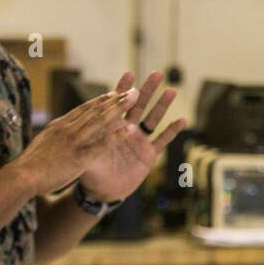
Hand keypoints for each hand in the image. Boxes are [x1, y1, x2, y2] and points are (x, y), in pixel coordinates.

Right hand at [15, 88, 138, 194]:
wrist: (22, 176)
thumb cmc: (29, 165)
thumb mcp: (41, 144)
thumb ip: (52, 138)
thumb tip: (54, 133)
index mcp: (59, 126)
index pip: (83, 109)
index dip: (100, 101)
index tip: (113, 94)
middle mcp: (68, 129)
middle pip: (95, 110)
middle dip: (115, 100)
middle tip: (132, 90)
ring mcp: (74, 141)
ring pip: (100, 121)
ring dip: (119, 109)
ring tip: (134, 99)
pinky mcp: (80, 156)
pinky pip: (102, 144)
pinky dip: (117, 135)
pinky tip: (130, 129)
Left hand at [78, 69, 187, 203]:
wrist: (102, 192)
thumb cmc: (91, 172)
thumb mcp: (86, 157)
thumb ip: (87, 145)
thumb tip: (82, 133)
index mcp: (111, 127)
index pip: (117, 103)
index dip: (124, 88)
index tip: (130, 73)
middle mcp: (127, 129)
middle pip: (139, 105)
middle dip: (148, 89)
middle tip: (157, 73)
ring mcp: (139, 140)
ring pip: (153, 118)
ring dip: (162, 105)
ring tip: (171, 90)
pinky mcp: (149, 154)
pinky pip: (162, 140)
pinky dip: (172, 131)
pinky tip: (182, 120)